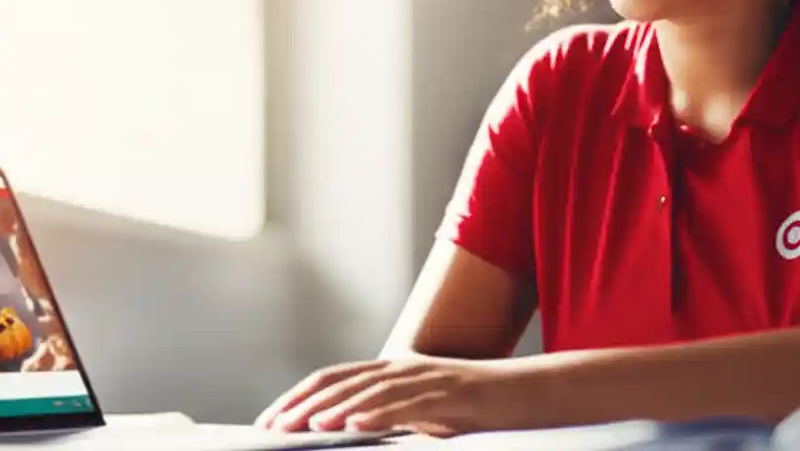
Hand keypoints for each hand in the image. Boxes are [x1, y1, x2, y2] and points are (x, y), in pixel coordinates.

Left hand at [253, 358, 515, 436]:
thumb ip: (389, 415)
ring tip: (306, 425)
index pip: (333, 377)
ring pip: (369, 390)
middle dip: (303, 404)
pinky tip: (355, 424)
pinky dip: (377, 413)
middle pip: (341, 382)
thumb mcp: (423, 411)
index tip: (270, 419)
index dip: (299, 395)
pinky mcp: (449, 394)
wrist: (529, 393)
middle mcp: (402, 367)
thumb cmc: (475, 407)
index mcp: (391, 369)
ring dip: (334, 408)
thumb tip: (349, 432)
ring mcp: (425, 378)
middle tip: (273, 427)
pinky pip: (407, 404)